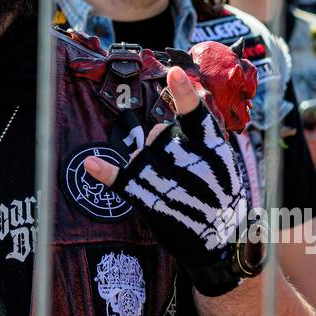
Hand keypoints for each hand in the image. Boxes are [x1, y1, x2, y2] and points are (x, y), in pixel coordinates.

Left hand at [85, 65, 248, 274]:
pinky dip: (106, 173)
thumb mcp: (225, 161)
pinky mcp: (153, 202)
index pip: (199, 114)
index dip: (185, 93)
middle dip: (161, 146)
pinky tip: (91, 165)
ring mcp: (172, 183)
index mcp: (215, 149)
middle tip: (180, 171)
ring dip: (147, 164)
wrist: (222, 242)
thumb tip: (186, 95)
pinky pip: (124, 181)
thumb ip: (204, 133)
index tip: (175, 74)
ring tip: (170, 185)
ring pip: (142, 154)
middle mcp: (194, 163)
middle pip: (159, 134)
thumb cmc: (220, 195)